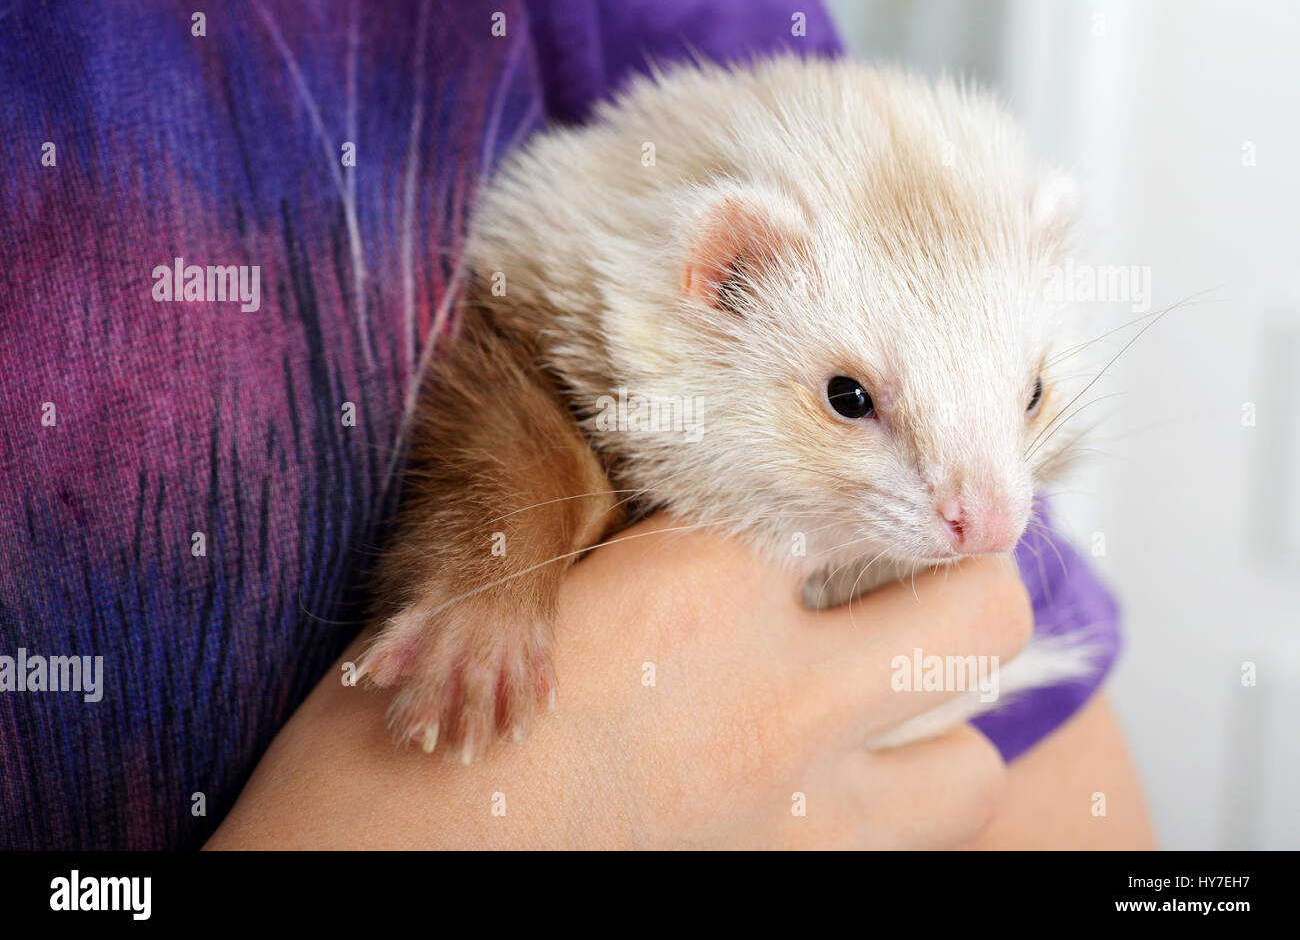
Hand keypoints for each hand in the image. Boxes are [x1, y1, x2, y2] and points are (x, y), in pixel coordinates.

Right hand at [206, 514, 1032, 848]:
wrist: (374, 882)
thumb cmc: (405, 741)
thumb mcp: (521, 592)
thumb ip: (650, 554)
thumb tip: (727, 536)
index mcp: (706, 588)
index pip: (853, 500)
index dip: (847, 491)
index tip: (838, 501)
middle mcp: (783, 702)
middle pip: (979, 612)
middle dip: (963, 582)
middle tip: (911, 578)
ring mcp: (801, 820)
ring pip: (971, 765)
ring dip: (935, 730)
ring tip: (870, 707)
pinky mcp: (789, 895)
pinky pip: (908, 851)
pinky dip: (883, 811)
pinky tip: (816, 788)